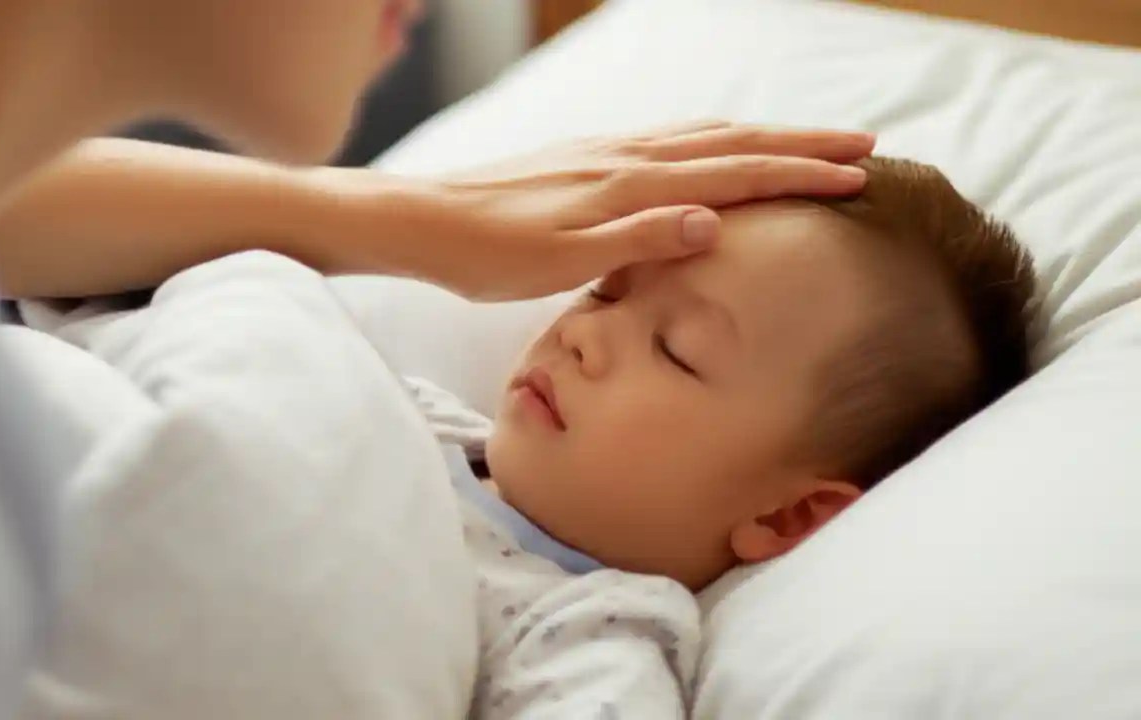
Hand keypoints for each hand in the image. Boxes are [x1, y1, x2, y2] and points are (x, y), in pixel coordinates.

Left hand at [384, 122, 874, 300]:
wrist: (423, 221)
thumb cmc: (488, 256)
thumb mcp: (561, 264)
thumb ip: (637, 242)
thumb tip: (711, 220)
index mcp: (629, 186)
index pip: (735, 174)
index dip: (799, 174)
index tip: (858, 176)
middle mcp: (625, 157)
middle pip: (732, 141)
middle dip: (801, 143)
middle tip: (863, 146)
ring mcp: (606, 150)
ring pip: (703, 132)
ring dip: (763, 134)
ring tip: (806, 140)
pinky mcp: (586, 154)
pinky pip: (669, 135)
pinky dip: (712, 135)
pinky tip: (711, 144)